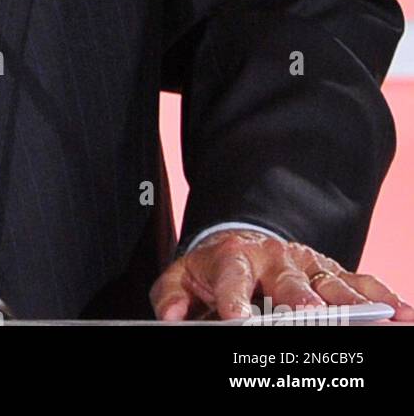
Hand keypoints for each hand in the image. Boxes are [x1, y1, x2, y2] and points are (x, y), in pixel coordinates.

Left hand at [150, 229, 413, 321]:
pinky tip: (403, 315)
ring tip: (376, 320)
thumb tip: (171, 319)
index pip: (233, 279)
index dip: (234, 301)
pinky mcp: (332, 273)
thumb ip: (171, 296)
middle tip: (313, 318)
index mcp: (235, 258)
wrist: (241, 241)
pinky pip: (361, 284)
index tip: (236, 321)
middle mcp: (275, 258)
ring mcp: (307, 265)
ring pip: (330, 284)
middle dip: (301, 301)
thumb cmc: (213, 271)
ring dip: (352, 304)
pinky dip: (384, 298)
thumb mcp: (182, 277)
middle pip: (289, 281)